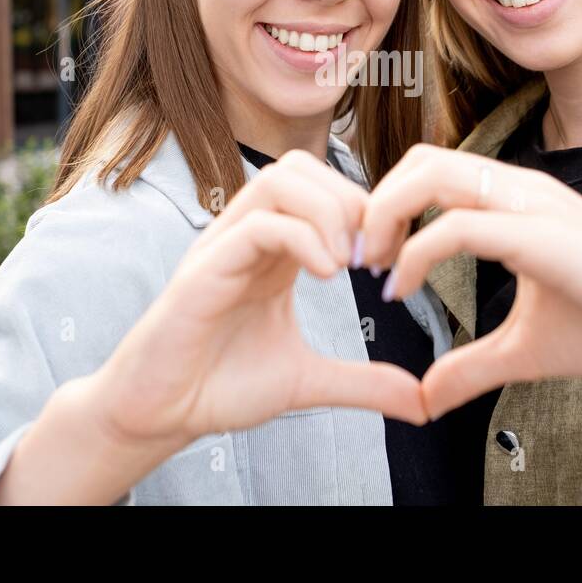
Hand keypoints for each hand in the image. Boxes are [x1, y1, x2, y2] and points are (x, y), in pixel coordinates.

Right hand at [89, 149, 427, 454]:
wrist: (160, 415)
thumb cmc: (220, 385)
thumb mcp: (308, 381)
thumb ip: (363, 383)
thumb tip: (421, 404)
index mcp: (273, 249)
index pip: (321, 186)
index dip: (364, 210)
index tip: (387, 260)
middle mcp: (248, 237)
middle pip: (301, 167)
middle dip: (349, 200)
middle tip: (370, 256)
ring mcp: (223, 247)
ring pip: (278, 180)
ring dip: (328, 212)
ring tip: (346, 263)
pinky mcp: (203, 271)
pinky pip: (256, 225)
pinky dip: (302, 238)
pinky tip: (326, 276)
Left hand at [360, 145, 581, 417]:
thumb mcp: (524, 351)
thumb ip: (472, 366)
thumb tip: (427, 395)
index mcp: (515, 201)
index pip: (432, 172)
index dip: (389, 207)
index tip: (371, 260)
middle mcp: (519, 189)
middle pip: (420, 160)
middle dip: (375, 202)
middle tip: (359, 258)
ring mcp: (530, 203)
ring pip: (431, 174)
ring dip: (385, 215)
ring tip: (373, 266)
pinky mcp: (540, 232)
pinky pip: (457, 225)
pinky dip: (415, 254)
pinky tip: (401, 289)